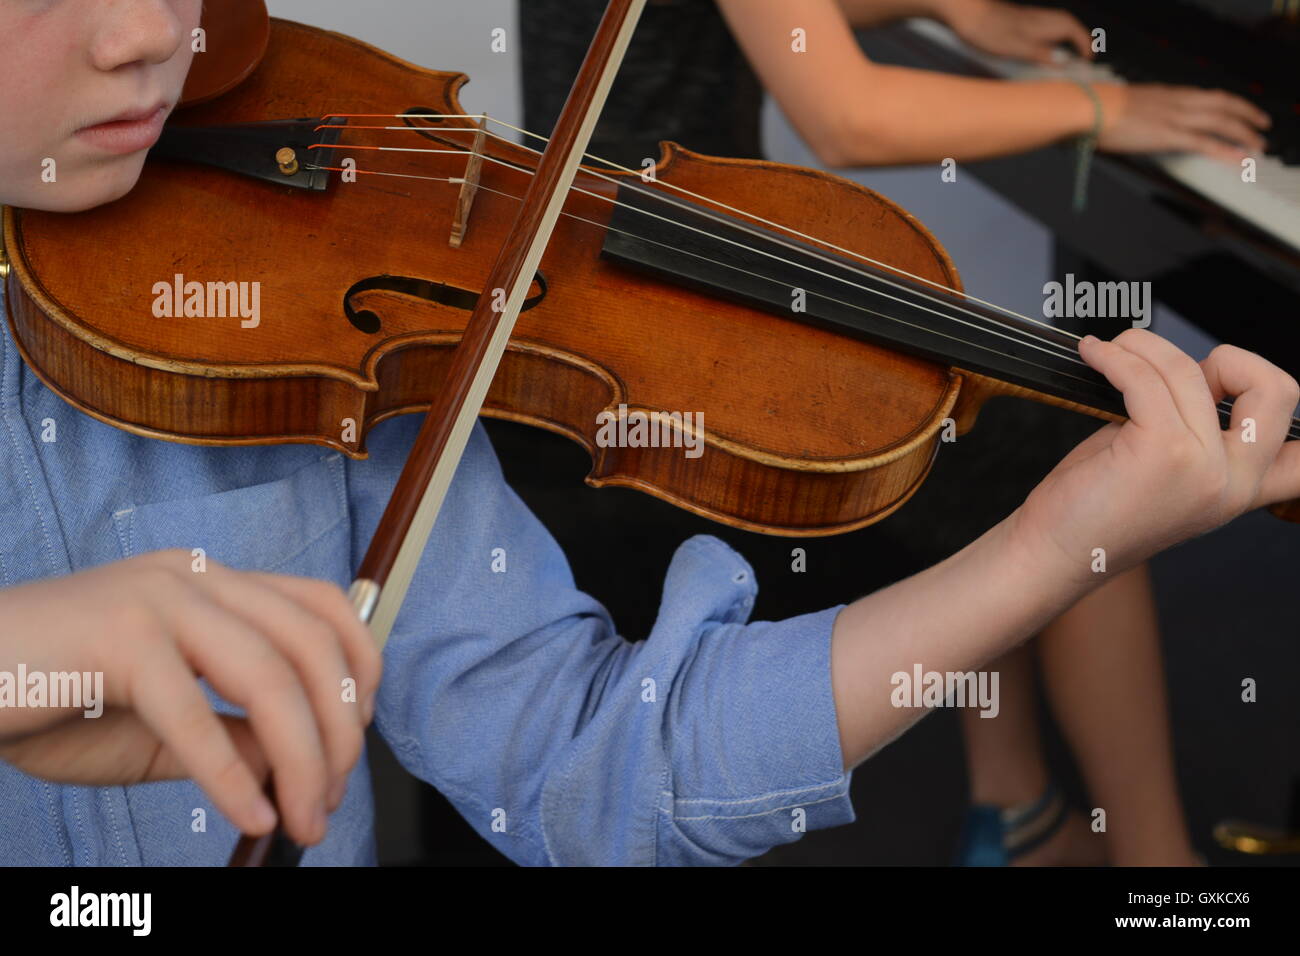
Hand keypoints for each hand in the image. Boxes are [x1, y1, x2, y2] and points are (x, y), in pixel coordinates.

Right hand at [0, 550, 380, 846]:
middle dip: (338, 729)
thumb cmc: (52, 704)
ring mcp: (156, 599)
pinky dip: (231, 775)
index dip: (359, 667)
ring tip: (303, 817)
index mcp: (212, 584)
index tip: (358, 732)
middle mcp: (195, 577)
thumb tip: (300, 766)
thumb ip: (235, 736)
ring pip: (268, 675)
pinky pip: (194, 713)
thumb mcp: (162, 728)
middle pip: (310, 644)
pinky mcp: (117, 636)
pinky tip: (251, 816)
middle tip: (330, 799)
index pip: (321, 606)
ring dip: (301, 757)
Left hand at [947, 0, 1091, 63]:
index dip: (1084, 46)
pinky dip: (1047, 42)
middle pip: (1068, 29)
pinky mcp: (1018, 23)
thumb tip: (1062, 64)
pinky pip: (1041, 32)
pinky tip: (1039, 54)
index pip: (1075, 31)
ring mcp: (1029, 20)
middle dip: (1078, 43)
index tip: (1088, 62)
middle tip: (1080, 62)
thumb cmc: (990, 30)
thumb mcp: (1017, 48)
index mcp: (1045, 23)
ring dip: (1063, 43)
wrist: (967, 13)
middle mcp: (1041, 19)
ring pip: (1055, 30)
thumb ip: (1041, 55)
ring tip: (1063, 61)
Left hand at [1010, 330, 1299, 583]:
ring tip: (1112, 351)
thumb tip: (1192, 374)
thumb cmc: (1095, 512)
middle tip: (1173, 369)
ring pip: (1190, 372)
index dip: (1288, 411)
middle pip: (1278, 391)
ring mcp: (1202, 467)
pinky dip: (1116, 358)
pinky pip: (1145, 379)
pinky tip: (1095, 357)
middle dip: (1233, 360)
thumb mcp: (1165, 472)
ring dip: (1144, 347)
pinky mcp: (1160, 452)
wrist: (1054, 554)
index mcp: (1240, 489)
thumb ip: (1196, 431)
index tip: (1232, 391)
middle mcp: (1232, 482)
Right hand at [1095, 83, 1269, 162]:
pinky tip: (1237, 157)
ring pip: (1221, 121)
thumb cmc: (1096, 109)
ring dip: (1244, 132)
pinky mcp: (1169, 135)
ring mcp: (1175, 117)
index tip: (1237, 110)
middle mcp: (1176, 101)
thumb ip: (1138, 114)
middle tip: (1260, 125)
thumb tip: (1133, 124)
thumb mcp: (1124, 107)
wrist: (1088, 108)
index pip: (1206, 95)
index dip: (1228, 103)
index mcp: (1165, 93)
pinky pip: (1205, 142)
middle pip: (1223, 103)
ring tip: (1257, 144)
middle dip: (1246, 114)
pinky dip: (1225, 149)